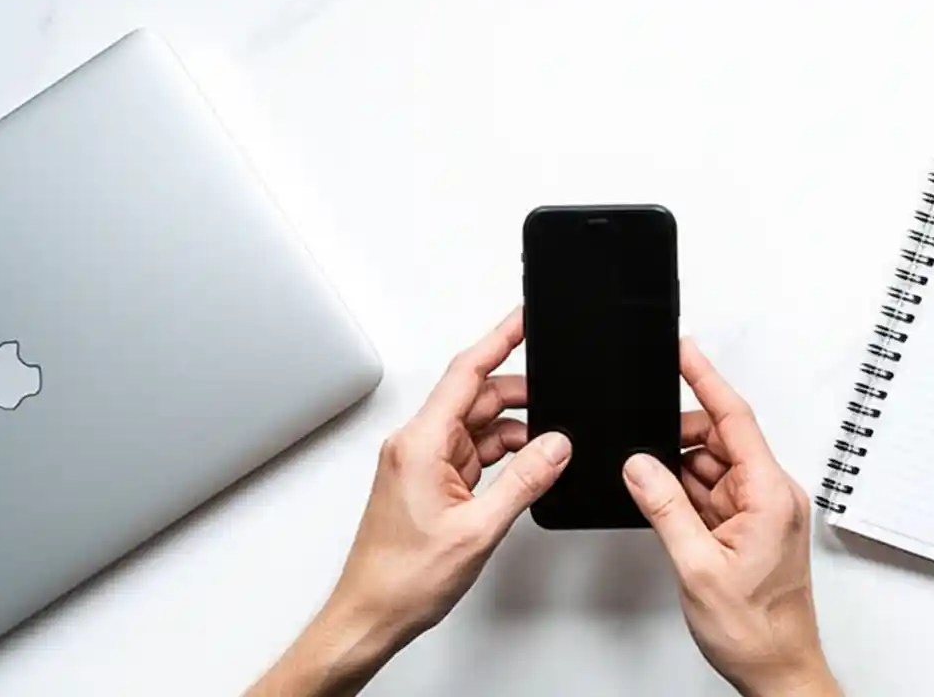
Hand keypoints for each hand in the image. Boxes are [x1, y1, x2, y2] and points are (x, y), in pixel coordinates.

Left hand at [248, 308, 570, 696]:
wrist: (371, 615)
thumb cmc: (403, 578)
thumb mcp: (478, 529)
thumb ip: (523, 480)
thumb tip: (556, 445)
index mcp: (420, 443)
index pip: (466, 373)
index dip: (498, 339)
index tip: (524, 318)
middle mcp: (417, 444)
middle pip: (477, 397)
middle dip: (522, 397)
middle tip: (562, 403)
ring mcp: (423, 462)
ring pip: (478, 426)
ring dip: (514, 433)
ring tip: (549, 450)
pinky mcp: (430, 481)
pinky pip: (473, 452)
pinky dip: (501, 456)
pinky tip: (525, 469)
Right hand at [623, 340, 839, 696]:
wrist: (777, 669)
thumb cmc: (756, 629)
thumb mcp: (697, 566)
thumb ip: (665, 508)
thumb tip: (640, 464)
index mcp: (769, 494)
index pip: (735, 418)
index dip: (705, 378)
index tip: (683, 350)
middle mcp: (770, 495)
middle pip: (719, 439)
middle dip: (677, 439)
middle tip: (640, 448)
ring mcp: (760, 511)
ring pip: (710, 466)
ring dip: (679, 472)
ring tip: (652, 491)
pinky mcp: (748, 526)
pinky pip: (711, 492)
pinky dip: (685, 495)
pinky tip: (666, 507)